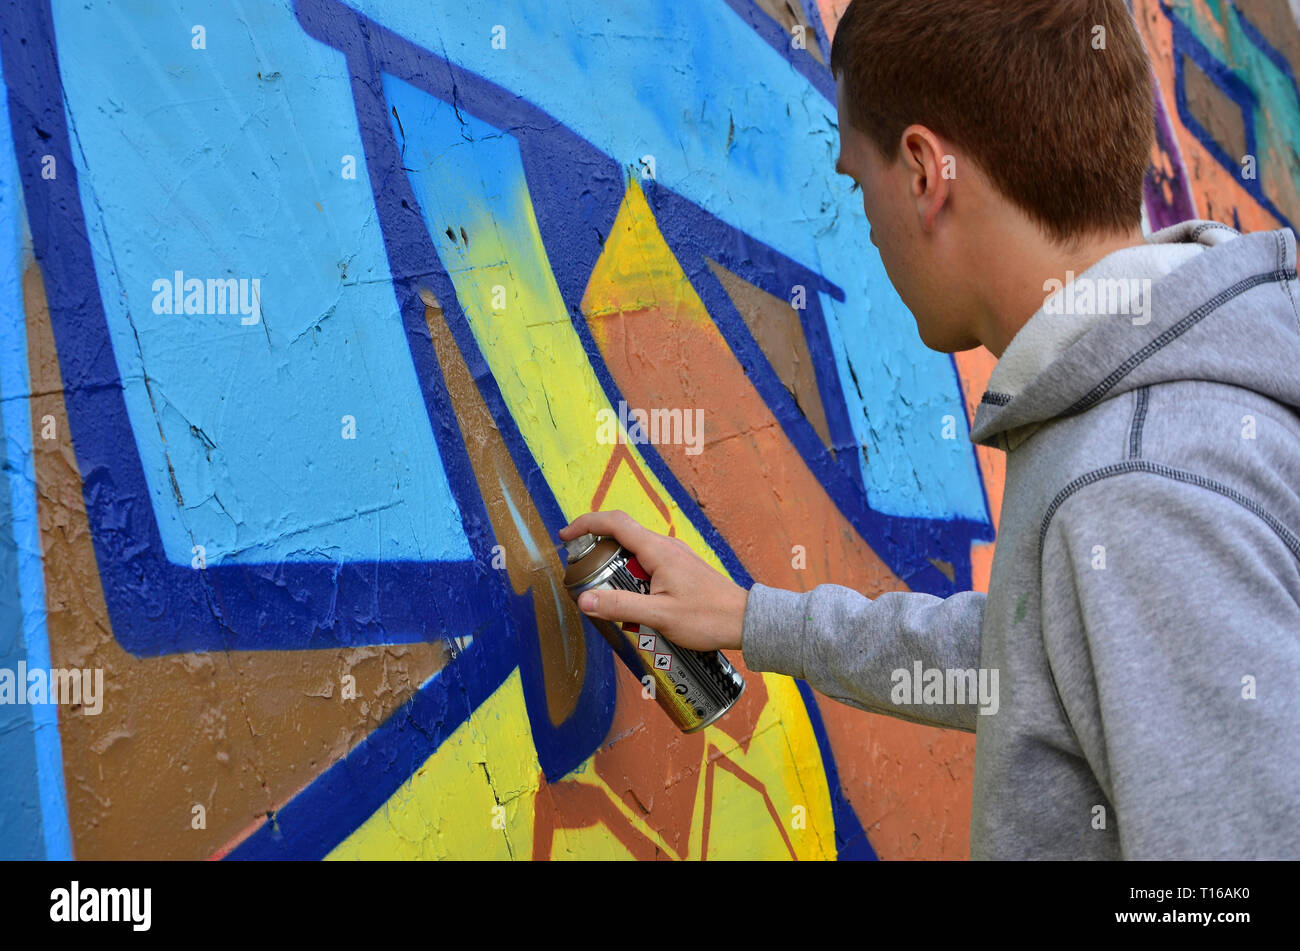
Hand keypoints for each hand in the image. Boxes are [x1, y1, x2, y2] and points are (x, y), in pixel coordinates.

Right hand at [559, 510, 748, 652]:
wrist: (745, 622)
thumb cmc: (707, 618)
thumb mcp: (659, 616)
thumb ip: (621, 607)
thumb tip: (584, 600)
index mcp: (658, 550)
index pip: (615, 523)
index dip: (586, 524)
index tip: (567, 535)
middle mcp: (665, 546)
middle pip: (622, 535)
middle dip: (597, 549)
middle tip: (582, 573)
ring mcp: (674, 556)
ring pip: (635, 550)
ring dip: (615, 565)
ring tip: (606, 592)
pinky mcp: (680, 568)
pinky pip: (648, 562)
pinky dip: (632, 574)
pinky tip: (633, 600)